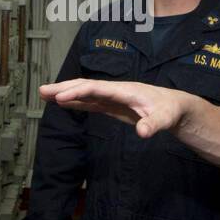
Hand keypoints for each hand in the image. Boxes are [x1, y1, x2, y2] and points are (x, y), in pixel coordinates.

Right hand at [40, 79, 189, 138]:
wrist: (177, 107)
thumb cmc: (172, 110)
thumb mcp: (166, 118)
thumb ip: (154, 124)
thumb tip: (143, 133)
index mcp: (125, 90)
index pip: (97, 89)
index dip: (78, 92)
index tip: (60, 98)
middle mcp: (116, 91)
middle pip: (86, 86)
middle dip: (64, 88)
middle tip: (42, 91)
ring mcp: (113, 97)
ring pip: (85, 93)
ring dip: (65, 93)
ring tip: (44, 95)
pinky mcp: (113, 105)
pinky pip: (91, 102)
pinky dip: (76, 101)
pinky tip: (63, 103)